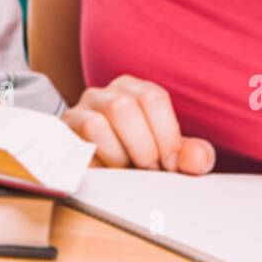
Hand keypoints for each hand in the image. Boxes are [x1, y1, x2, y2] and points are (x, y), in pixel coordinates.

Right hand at [64, 74, 215, 173]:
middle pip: (125, 106)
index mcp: (133, 90)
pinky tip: (108, 170)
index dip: (166, 135)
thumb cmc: (137, 159)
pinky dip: (100, 158)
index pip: (153, 98)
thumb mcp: (168, 157)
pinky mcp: (64, 132)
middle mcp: (104, 93)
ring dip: (120, 154)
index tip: (171, 164)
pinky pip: (81, 138)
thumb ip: (191, 156)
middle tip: (149, 170)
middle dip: (144, 146)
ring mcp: (80, 111)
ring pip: (99, 122)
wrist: (96, 171)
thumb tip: (197, 159)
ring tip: (127, 170)